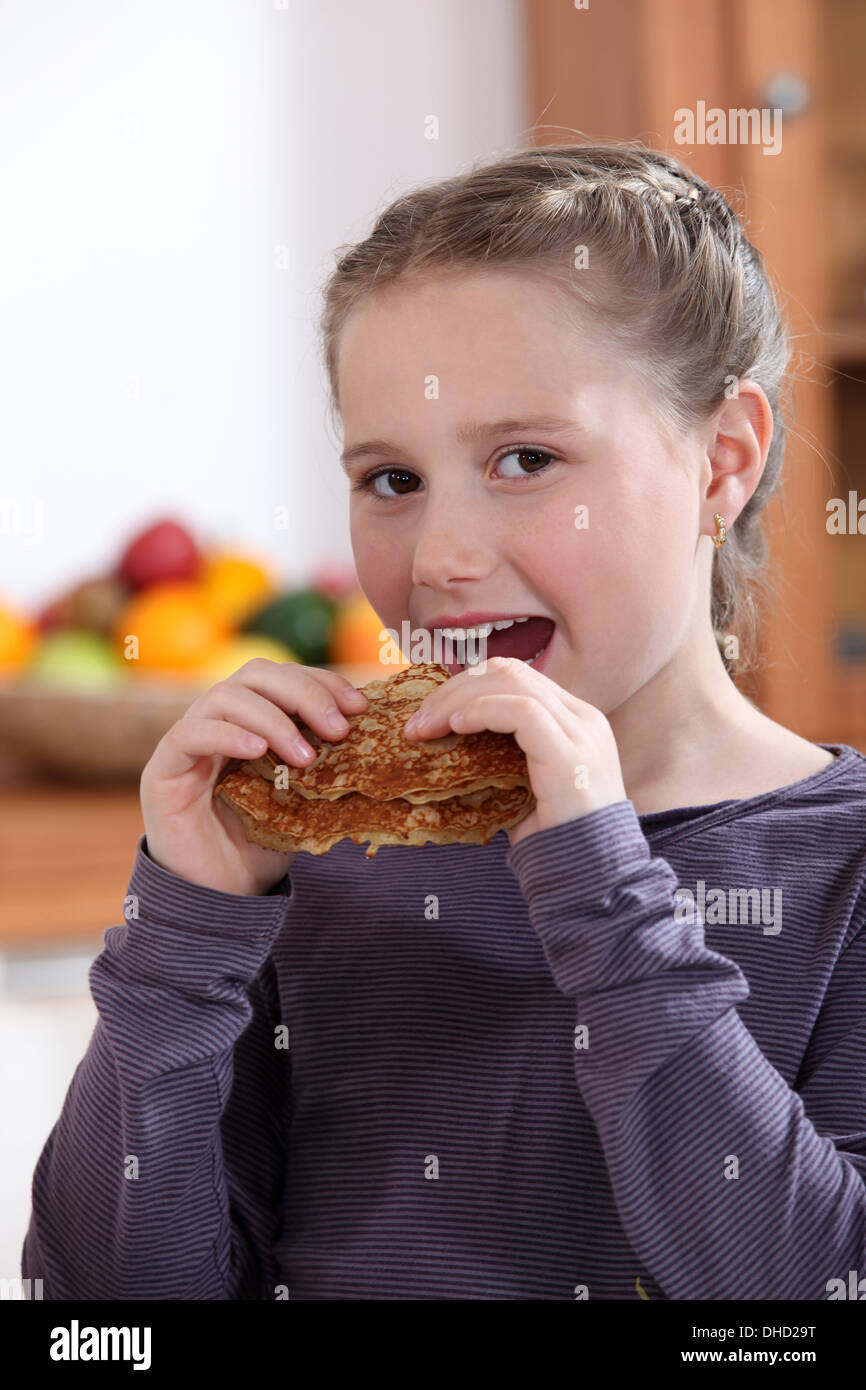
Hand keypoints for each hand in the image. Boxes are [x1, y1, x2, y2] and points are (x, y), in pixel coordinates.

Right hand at [140, 660, 368, 894]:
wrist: (220, 899)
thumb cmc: (258, 849)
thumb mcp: (301, 800)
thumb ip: (321, 763)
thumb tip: (366, 732)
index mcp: (248, 723)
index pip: (281, 678)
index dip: (320, 682)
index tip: (358, 706)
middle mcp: (216, 724)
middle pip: (255, 675)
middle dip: (303, 693)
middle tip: (338, 729)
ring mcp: (187, 744)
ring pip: (224, 696)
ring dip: (273, 718)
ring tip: (305, 757)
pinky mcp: (164, 771)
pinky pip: (190, 734)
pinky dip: (228, 734)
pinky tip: (259, 750)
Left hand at [402, 656, 626, 847]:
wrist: (593, 879)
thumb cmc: (554, 841)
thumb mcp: (521, 787)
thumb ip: (498, 757)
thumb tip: (445, 742)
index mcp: (574, 721)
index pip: (515, 678)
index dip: (466, 686)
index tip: (428, 716)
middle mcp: (583, 718)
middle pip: (509, 671)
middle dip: (454, 689)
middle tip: (416, 723)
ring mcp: (582, 734)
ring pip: (512, 682)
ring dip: (456, 700)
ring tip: (424, 728)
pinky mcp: (571, 756)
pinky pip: (522, 712)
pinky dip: (482, 712)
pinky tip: (455, 728)